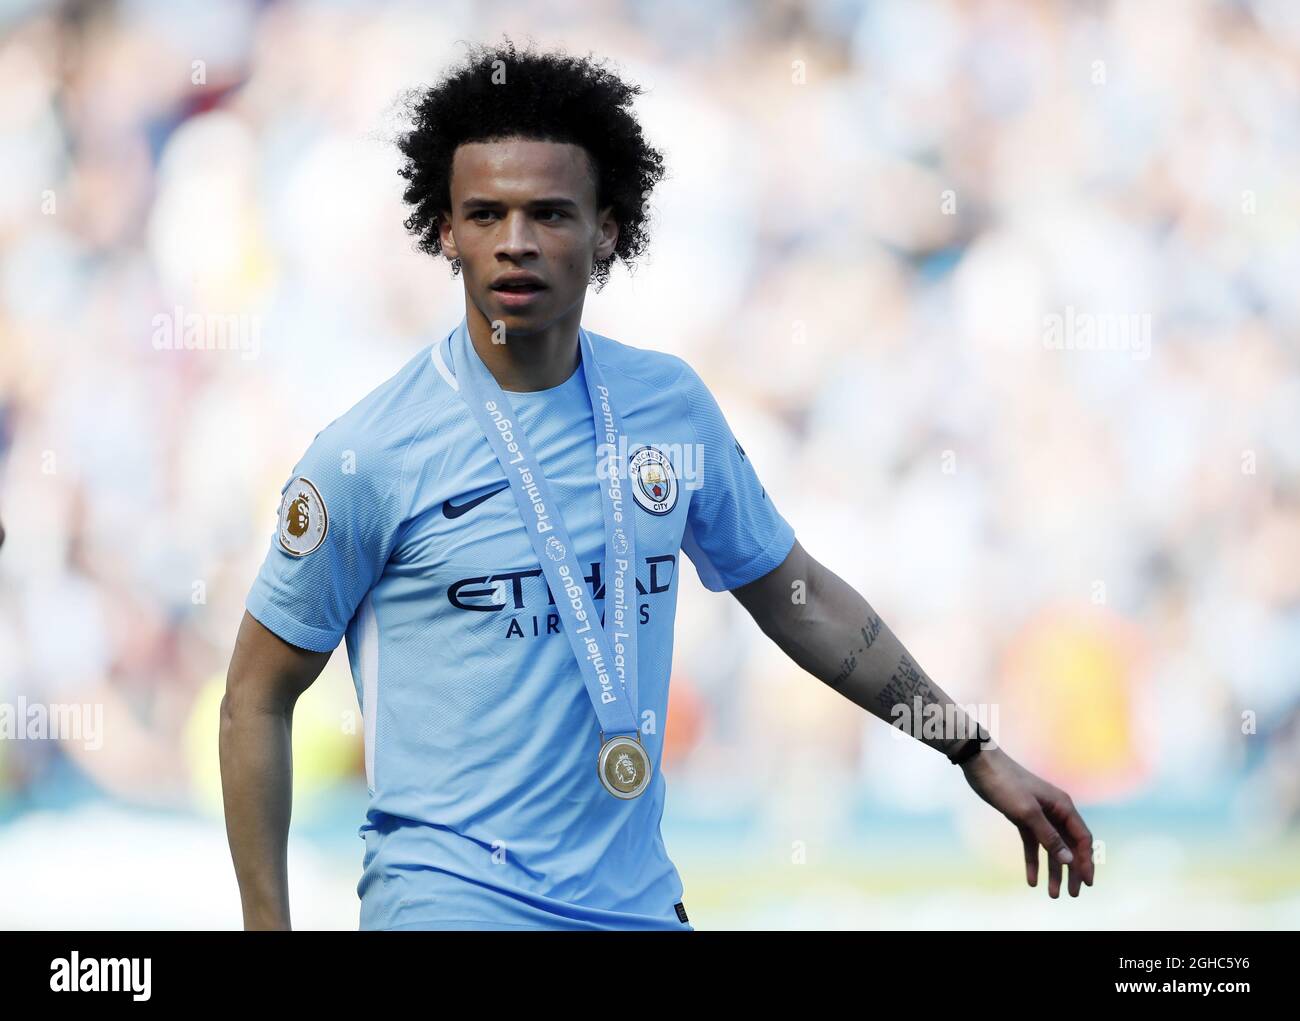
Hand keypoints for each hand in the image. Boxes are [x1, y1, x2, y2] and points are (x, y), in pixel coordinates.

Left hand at [959, 745, 1094, 897]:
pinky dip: (1033, 861)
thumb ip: (1048, 836)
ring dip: (1053, 870)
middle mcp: (1055, 811)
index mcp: (1063, 806)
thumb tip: (1068, 860)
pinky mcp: (1022, 817)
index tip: (1086, 884)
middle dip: (1072, 871)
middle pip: (1069, 846)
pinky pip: (1032, 843)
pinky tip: (1031, 880)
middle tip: (1072, 894)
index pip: (1082, 839)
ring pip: (1051, 847)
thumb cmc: (1005, 784)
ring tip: (1052, 894)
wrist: (980, 764)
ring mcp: (1039, 814)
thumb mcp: (1027, 812)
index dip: (1086, 861)